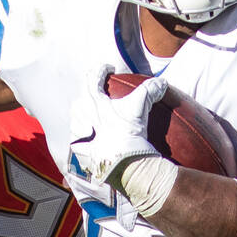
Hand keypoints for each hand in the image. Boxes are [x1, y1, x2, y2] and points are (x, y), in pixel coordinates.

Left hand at [67, 67, 166, 185]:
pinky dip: (83, 143)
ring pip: (75, 123)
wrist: (126, 166)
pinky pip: (78, 147)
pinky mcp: (84, 156)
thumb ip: (150, 90)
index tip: (109, 70)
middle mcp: (85, 119)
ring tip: (90, 118)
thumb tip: (161, 83)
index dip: (101, 70)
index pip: (92, 79)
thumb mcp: (140, 108)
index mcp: (95, 105)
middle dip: (87, 95)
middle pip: (80, 101)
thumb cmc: (131, 135)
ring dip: (81, 118)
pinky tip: (89, 144)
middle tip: (97, 95)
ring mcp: (83, 139)